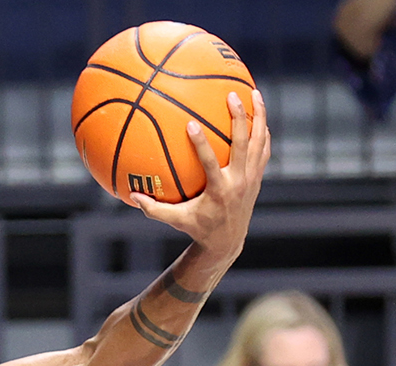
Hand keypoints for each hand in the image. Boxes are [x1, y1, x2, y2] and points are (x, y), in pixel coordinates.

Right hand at [128, 89, 270, 264]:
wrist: (227, 242)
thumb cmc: (198, 229)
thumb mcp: (175, 220)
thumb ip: (154, 209)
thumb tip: (131, 194)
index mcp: (218, 191)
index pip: (210, 163)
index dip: (201, 143)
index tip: (191, 123)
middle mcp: (239, 182)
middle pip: (243, 144)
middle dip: (239, 118)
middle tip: (232, 95)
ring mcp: (252, 178)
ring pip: (259, 141)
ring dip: (258, 116)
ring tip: (255, 93)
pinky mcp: (258, 177)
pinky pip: (264, 148)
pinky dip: (263, 131)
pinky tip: (258, 114)